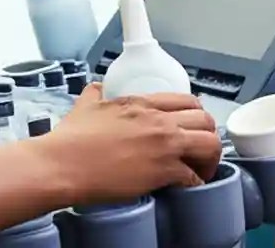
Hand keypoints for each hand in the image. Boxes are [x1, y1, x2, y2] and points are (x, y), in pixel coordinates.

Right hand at [38, 83, 222, 203]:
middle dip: (208, 135)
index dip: (195, 114)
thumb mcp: (85, 106)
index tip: (191, 126)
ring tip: (200, 169)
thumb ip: (95, 94)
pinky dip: (195, 183)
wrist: (64, 164)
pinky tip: (187, 186)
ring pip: (210, 144)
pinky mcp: (163, 171)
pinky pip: (194, 177)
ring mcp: (163, 146)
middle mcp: (158, 121)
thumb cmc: (70, 139)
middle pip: (205, 120)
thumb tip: (97, 88)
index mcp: (141, 103)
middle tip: (200, 150)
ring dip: (210, 158)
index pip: (186, 100)